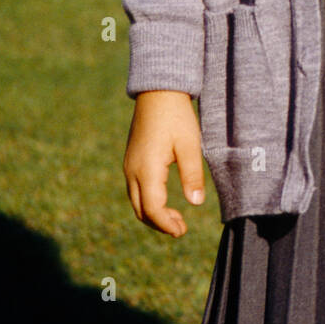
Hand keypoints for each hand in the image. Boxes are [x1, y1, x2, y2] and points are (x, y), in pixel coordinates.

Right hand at [124, 91, 205, 236]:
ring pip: (136, 201)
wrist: (158, 92)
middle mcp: (132, 171)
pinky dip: (148, 202)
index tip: (182, 231)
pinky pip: (135, 190)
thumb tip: (195, 203)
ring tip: (176, 218)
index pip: (153, 209)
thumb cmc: (176, 117)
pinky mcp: (132, 160)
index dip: (167, 225)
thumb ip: (192, 175)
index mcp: (146, 169)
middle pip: (141, 210)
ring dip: (154, 214)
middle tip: (181, 228)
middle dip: (160, 224)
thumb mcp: (190, 145)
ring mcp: (129, 165)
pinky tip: (165, 200)